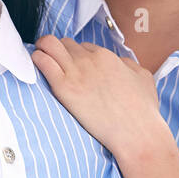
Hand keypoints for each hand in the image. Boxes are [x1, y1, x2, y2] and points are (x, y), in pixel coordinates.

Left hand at [32, 35, 166, 160]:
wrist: (136, 132)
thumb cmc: (143, 111)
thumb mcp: (143, 78)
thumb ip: (129, 66)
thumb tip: (120, 63)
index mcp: (107, 57)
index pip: (84, 47)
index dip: (77, 56)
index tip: (73, 66)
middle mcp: (90, 60)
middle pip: (65, 44)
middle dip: (58, 51)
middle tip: (54, 63)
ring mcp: (76, 72)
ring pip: (50, 45)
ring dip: (43, 48)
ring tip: (39, 57)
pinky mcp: (64, 87)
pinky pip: (43, 62)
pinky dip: (36, 59)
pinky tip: (35, 64)